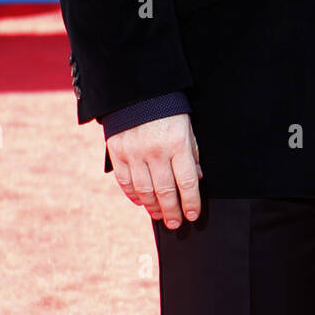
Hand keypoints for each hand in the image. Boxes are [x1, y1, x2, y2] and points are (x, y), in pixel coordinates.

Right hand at [106, 113, 202, 227]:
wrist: (137, 91)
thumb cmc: (168, 110)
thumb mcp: (187, 128)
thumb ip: (192, 154)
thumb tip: (196, 180)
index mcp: (177, 144)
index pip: (187, 181)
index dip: (191, 202)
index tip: (193, 214)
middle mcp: (156, 151)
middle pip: (166, 191)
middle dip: (172, 211)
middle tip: (176, 223)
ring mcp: (134, 153)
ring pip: (145, 191)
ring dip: (154, 208)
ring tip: (160, 216)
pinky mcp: (117, 153)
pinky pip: (126, 182)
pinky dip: (134, 196)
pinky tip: (142, 202)